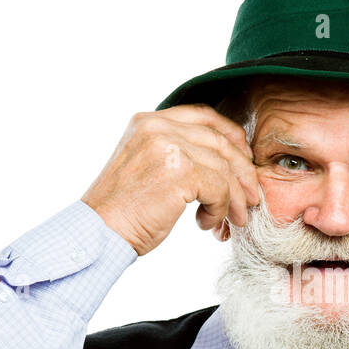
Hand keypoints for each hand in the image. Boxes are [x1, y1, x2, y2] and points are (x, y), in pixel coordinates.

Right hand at [80, 105, 259, 255]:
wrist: (98, 233)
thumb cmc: (121, 210)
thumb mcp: (145, 167)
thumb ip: (175, 153)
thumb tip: (223, 164)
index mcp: (148, 121)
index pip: (203, 116)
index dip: (231, 135)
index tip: (243, 159)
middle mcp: (158, 127)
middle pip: (220, 142)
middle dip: (242, 172)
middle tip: (251, 199)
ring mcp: (169, 146)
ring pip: (224, 168)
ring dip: (234, 198)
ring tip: (230, 220)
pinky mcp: (180, 171)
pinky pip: (220, 188)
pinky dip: (220, 209)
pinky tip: (205, 223)